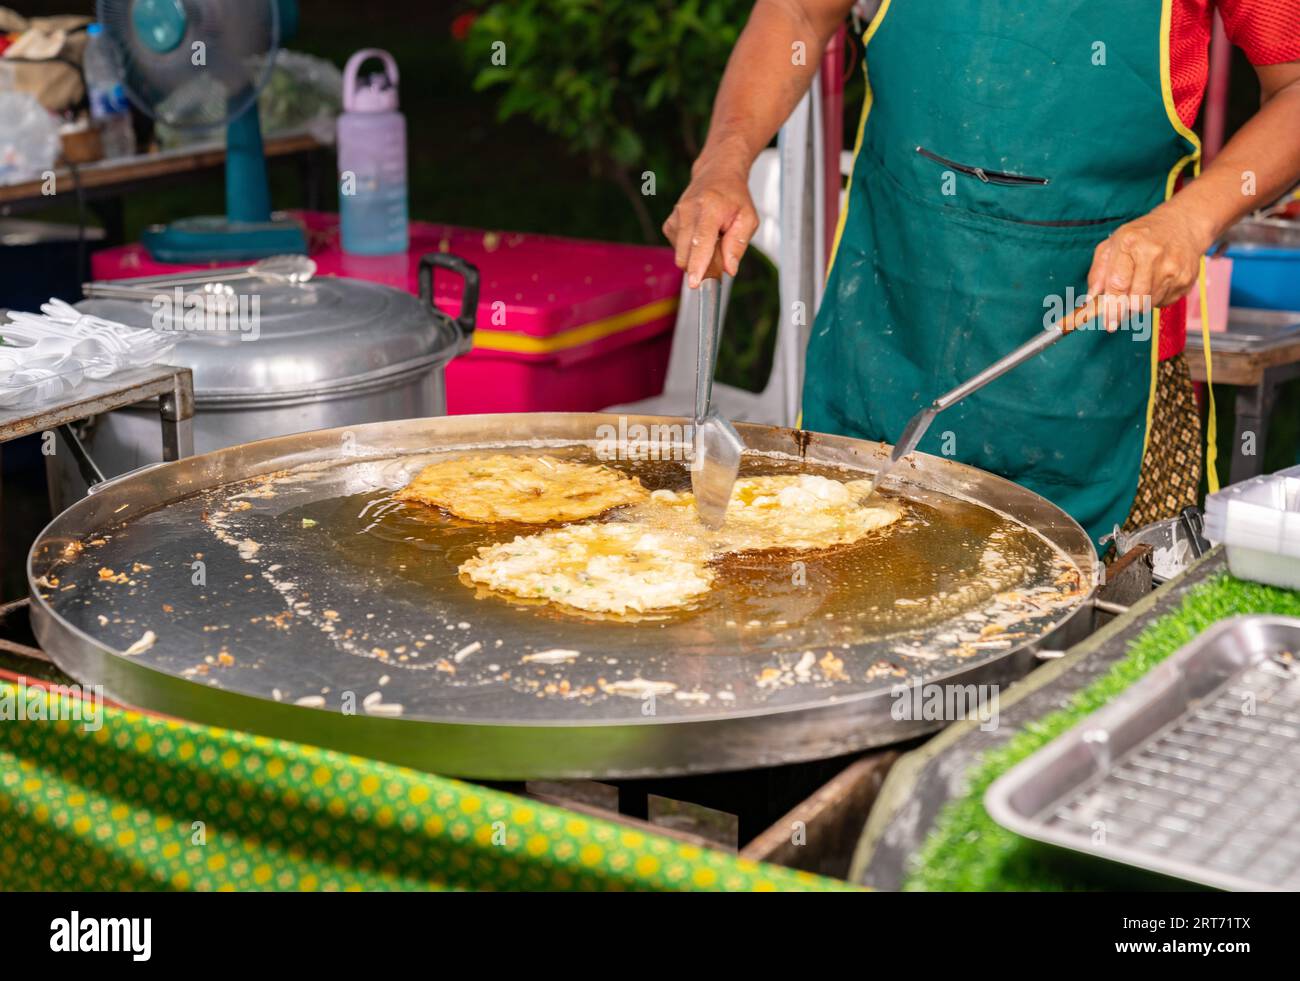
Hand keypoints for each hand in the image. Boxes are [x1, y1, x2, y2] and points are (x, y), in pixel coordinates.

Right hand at [663, 147, 758, 286]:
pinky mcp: (669, 224)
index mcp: (710, 208)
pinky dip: (690, 250)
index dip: (698, 264)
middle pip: (687, 254)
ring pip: (682, 255)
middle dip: (702, 265)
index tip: (695, 282)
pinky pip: (678, 250)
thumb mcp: (748, 219)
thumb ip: (738, 244)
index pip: (701, 241)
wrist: (716, 174)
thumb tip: (729, 269)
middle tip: (720, 255)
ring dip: (697, 256)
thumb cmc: (734, 197)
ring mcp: (675, 216)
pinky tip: (700, 237)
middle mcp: (688, 211)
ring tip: (712, 238)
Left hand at [1069, 204, 1213, 331]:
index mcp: (1130, 243)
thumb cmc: (1141, 237)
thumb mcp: (1112, 245)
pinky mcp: (1186, 279)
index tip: (1108, 323)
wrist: (1182, 225)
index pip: (1118, 284)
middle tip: (1120, 310)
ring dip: (1139, 303)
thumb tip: (1091, 299)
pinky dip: (1155, 299)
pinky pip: (1164, 302)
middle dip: (1124, 310)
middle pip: (1136, 300)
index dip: (1111, 308)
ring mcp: (1173, 267)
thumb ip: (1098, 272)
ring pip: (1149, 304)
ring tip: (1140, 285)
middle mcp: (1154, 254)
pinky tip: (1156, 282)